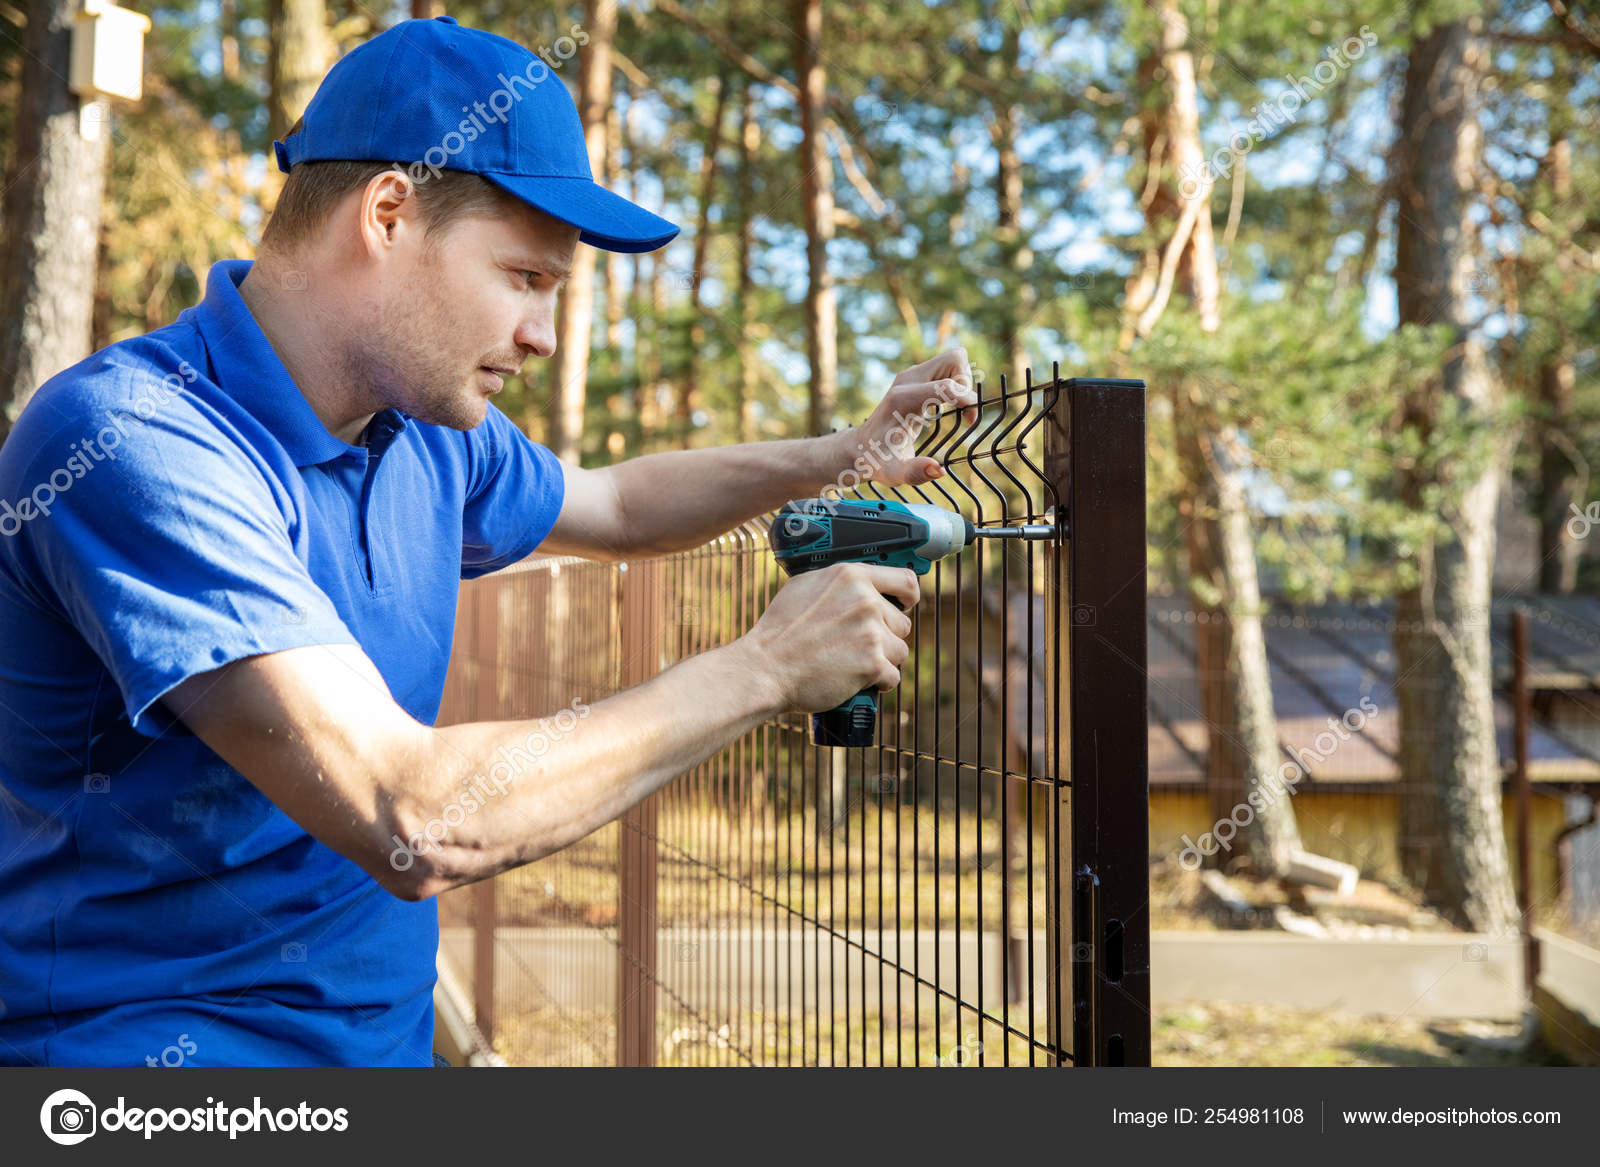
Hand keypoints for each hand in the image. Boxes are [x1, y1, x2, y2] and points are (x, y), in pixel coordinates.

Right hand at [742, 563, 919, 712]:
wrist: (765, 668)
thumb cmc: (779, 631)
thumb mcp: (805, 587)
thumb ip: (839, 583)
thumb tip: (861, 585)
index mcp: (850, 576)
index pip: (905, 580)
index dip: (908, 597)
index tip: (905, 605)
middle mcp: (865, 600)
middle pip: (901, 623)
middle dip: (884, 637)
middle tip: (855, 645)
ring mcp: (871, 632)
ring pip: (899, 651)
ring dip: (881, 660)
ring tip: (851, 662)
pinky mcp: (872, 664)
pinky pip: (892, 676)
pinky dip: (878, 682)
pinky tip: (856, 679)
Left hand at [834, 347, 980, 487]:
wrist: (861, 446)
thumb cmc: (878, 460)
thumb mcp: (893, 473)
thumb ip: (914, 472)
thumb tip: (939, 470)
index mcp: (904, 400)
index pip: (947, 386)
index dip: (968, 401)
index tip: (969, 422)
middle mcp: (907, 380)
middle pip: (954, 359)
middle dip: (967, 383)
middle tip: (964, 409)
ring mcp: (911, 375)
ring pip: (953, 359)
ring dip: (963, 382)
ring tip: (959, 408)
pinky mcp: (915, 377)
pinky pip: (947, 368)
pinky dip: (956, 382)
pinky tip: (949, 406)